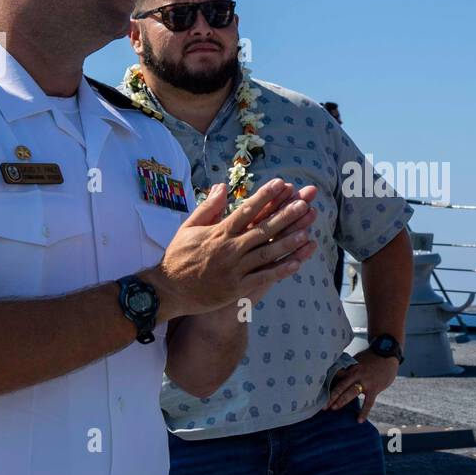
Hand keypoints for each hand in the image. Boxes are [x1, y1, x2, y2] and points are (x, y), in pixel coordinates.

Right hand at [144, 179, 317, 318]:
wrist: (168, 290)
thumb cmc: (178, 256)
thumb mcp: (188, 227)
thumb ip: (208, 207)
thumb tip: (222, 186)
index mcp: (219, 232)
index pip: (247, 210)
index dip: (266, 196)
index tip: (282, 184)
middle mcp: (229, 248)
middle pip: (262, 229)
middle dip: (285, 215)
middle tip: (304, 203)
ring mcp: (234, 269)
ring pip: (267, 253)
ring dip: (288, 242)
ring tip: (306, 231)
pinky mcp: (236, 288)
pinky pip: (262, 278)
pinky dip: (280, 271)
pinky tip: (296, 263)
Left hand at [325, 350, 399, 421]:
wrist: (387, 352)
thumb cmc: (371, 357)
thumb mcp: (357, 359)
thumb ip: (348, 368)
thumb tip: (338, 375)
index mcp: (350, 367)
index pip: (335, 377)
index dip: (327, 385)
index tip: (317, 393)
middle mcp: (355, 374)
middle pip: (340, 386)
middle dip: (331, 396)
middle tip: (322, 405)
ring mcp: (365, 382)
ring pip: (351, 392)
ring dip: (341, 400)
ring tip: (334, 408)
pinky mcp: (374, 388)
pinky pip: (368, 402)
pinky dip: (364, 412)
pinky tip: (359, 420)